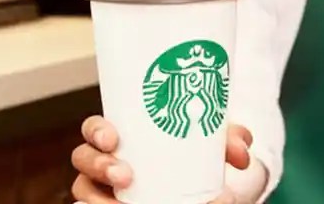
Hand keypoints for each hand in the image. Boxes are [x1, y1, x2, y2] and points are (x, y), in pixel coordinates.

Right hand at [71, 115, 252, 203]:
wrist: (198, 182)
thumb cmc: (192, 150)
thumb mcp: (210, 142)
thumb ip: (227, 142)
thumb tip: (241, 153)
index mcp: (123, 133)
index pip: (94, 128)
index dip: (96, 131)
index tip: (113, 139)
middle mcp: (105, 159)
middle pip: (82, 159)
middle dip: (97, 165)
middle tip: (125, 175)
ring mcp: (103, 186)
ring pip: (83, 190)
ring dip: (96, 198)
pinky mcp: (109, 203)